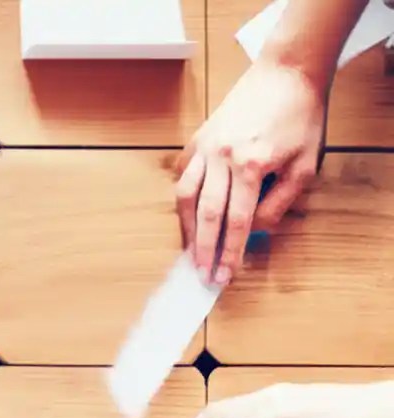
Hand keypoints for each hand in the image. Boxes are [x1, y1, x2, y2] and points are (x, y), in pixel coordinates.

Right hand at [175, 57, 324, 282]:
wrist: (285, 74)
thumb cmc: (301, 117)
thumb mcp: (305, 165)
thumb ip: (279, 201)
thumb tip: (255, 231)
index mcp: (251, 165)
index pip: (236, 222)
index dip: (230, 252)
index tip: (225, 274)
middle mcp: (221, 158)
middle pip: (206, 215)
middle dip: (204, 249)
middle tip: (202, 274)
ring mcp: (205, 147)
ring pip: (185, 196)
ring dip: (187, 228)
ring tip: (190, 250)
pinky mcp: (198, 139)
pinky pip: (183, 175)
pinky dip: (182, 198)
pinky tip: (187, 214)